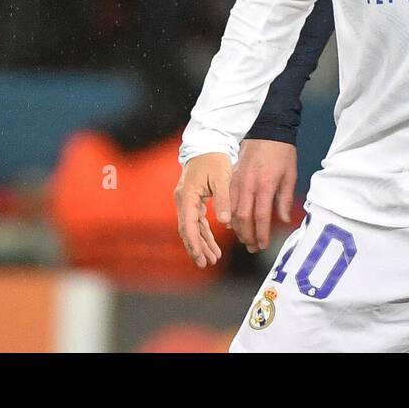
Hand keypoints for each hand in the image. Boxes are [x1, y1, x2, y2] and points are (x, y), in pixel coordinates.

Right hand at [174, 153, 230, 267]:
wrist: (208, 144)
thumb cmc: (215, 159)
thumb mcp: (222, 178)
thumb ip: (223, 199)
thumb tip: (225, 222)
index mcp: (187, 195)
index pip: (188, 225)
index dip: (194, 243)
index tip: (200, 256)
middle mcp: (183, 200)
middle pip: (187, 230)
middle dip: (196, 248)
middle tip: (206, 263)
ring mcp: (187, 201)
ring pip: (192, 228)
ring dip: (201, 243)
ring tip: (212, 259)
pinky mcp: (193, 201)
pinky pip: (197, 222)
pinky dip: (204, 234)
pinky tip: (212, 245)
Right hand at [229, 139, 297, 252]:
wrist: (267, 129)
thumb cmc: (282, 151)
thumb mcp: (290, 174)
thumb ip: (285, 198)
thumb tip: (283, 219)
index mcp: (265, 184)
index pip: (261, 216)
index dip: (261, 233)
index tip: (262, 245)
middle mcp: (248, 184)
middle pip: (244, 217)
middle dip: (247, 235)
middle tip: (252, 247)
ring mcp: (238, 180)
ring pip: (232, 211)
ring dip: (238, 228)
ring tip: (245, 238)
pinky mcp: (232, 176)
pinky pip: (227, 200)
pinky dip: (230, 214)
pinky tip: (234, 222)